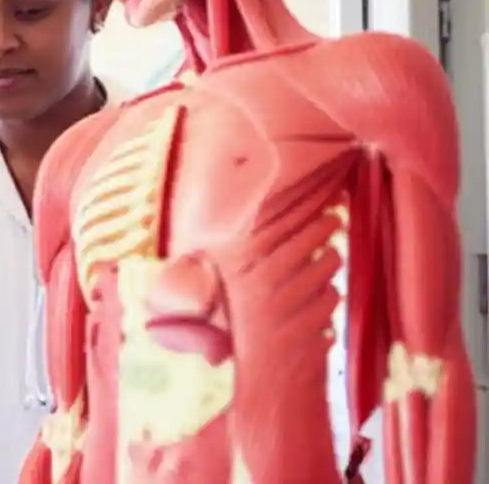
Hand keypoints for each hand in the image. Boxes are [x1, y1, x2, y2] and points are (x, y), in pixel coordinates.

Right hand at [208, 210, 344, 480]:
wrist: (266, 380)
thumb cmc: (249, 325)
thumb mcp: (236, 285)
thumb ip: (251, 252)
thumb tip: (275, 214)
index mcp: (236, 265)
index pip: (276, 220)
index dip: (302, 202)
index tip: (319, 190)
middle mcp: (259, 279)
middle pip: (308, 234)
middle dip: (325, 223)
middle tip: (333, 216)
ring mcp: (288, 300)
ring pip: (328, 262)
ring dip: (330, 261)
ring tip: (325, 261)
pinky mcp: (312, 318)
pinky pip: (334, 293)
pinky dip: (330, 297)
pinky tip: (316, 306)